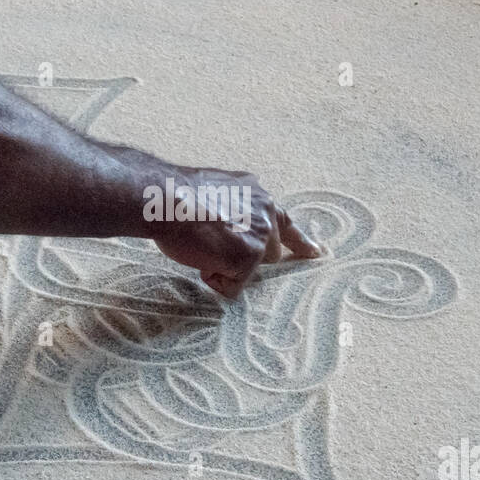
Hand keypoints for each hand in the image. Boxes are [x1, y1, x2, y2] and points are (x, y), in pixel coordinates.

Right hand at [139, 162, 322, 298]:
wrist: (164, 198)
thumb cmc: (176, 197)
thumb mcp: (215, 192)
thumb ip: (233, 208)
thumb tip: (228, 227)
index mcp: (257, 193)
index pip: (284, 220)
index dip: (300, 240)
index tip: (316, 253)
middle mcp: (266, 210)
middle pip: (268, 251)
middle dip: (245, 256)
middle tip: (214, 247)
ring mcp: (260, 235)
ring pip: (251, 268)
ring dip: (227, 265)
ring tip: (201, 245)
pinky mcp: (249, 257)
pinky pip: (232, 286)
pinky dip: (213, 279)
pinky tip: (199, 257)